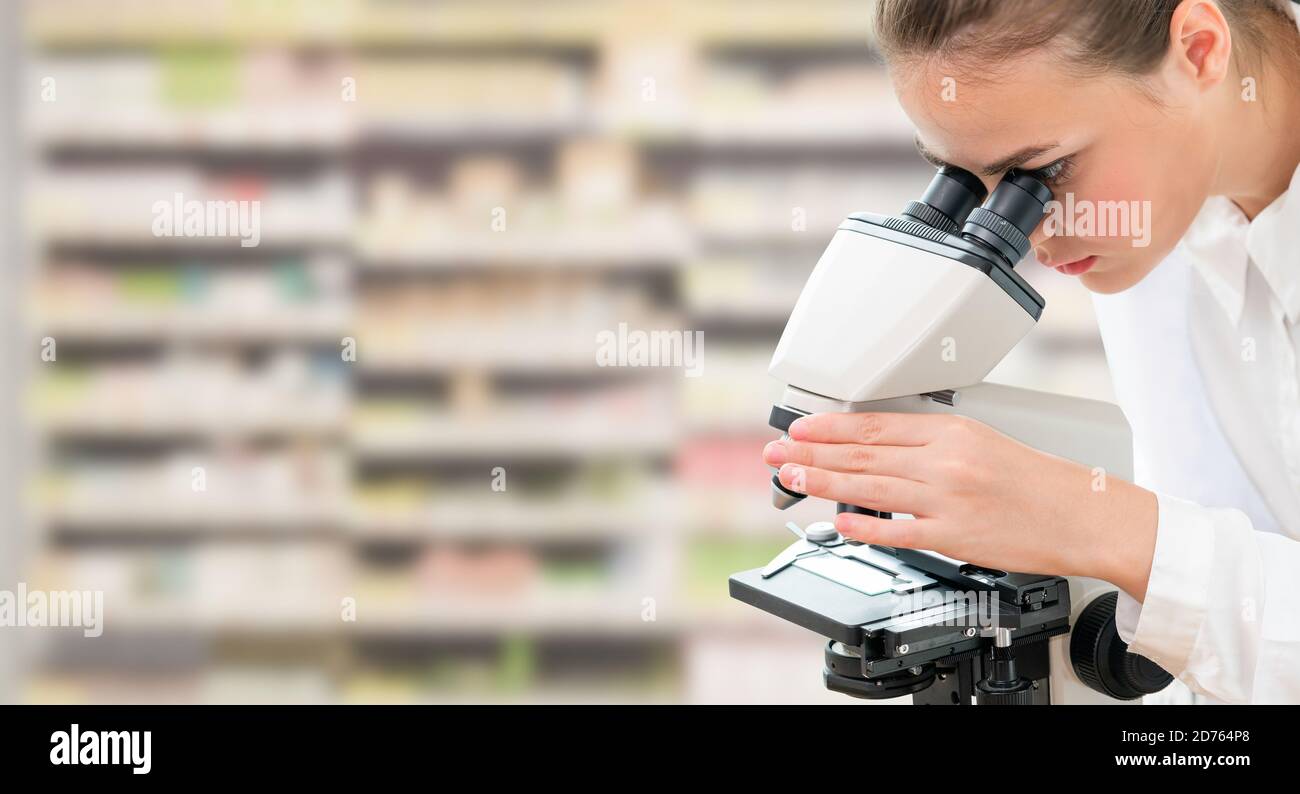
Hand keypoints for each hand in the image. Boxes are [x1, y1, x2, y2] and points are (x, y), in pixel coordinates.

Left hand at [762, 411, 1158, 600]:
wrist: (1083, 513)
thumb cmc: (1036, 480)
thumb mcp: (981, 441)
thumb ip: (929, 444)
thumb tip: (875, 450)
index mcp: (951, 431)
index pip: (875, 426)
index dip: (829, 427)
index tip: (799, 428)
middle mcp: (945, 461)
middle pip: (863, 455)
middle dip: (812, 454)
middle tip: (776, 453)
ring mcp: (947, 499)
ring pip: (871, 488)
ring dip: (824, 483)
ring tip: (791, 479)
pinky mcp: (955, 536)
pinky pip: (899, 531)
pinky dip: (865, 525)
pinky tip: (837, 521)